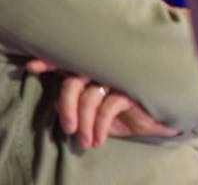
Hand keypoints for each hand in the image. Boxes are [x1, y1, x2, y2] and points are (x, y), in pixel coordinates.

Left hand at [25, 59, 179, 148]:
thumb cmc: (126, 115)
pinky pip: (107, 107)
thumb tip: (57, 106)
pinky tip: (99, 139)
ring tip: (85, 142)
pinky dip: (99, 127)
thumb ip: (76, 105)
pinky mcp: (132, 89)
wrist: (158, 123)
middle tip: (67, 129)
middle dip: (66, 108)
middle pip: (73, 81)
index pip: (70, 63)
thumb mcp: (96, 115)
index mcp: (93, 73)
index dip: (50, 62)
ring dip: (83, 124)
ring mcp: (119, 78)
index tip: (32, 67)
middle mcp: (104, 72)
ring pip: (88, 96)